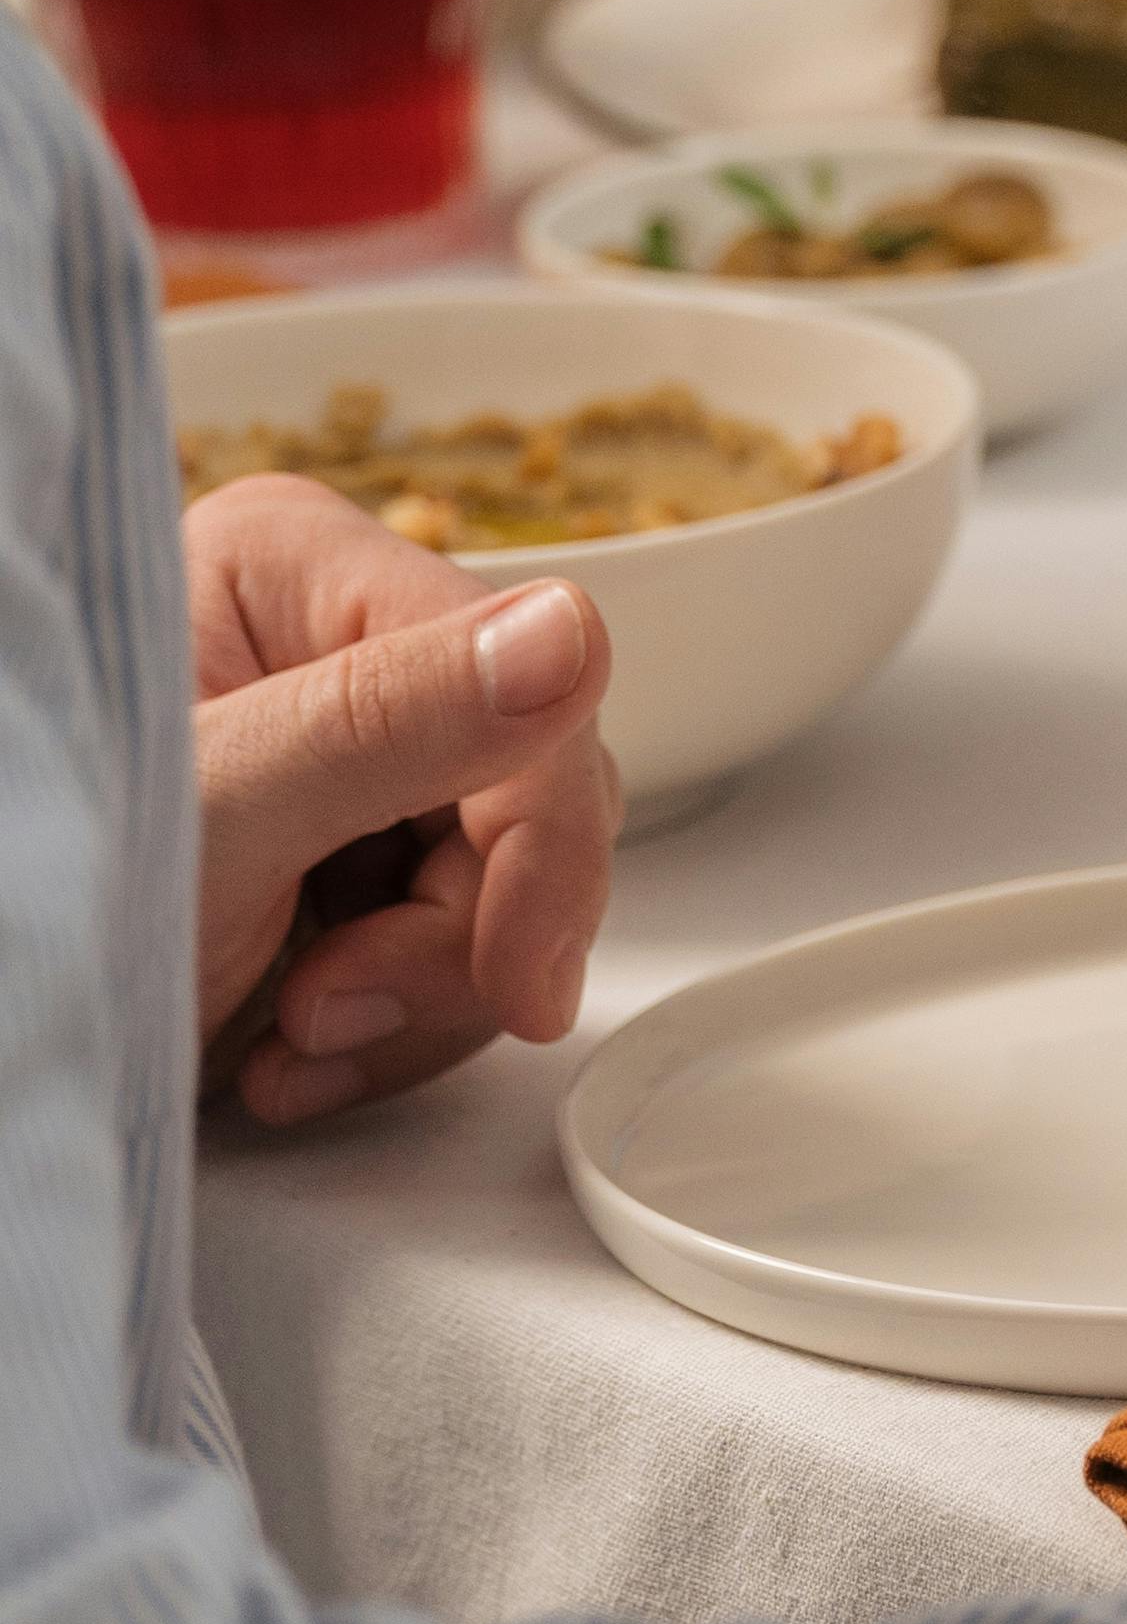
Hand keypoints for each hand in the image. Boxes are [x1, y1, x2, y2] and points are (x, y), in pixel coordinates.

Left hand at [184, 482, 619, 1126]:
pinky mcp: (344, 866)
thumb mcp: (206, 821)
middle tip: (325, 1014)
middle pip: (530, 792)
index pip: (528, 682)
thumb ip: (388, 723)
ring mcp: (347, 763)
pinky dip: (387, 1030)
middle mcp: (336, 647)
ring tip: (286, 1042)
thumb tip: (574, 632)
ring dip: (412, 1002)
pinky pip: (459, 947)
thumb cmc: (27, 904)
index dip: (544, 842)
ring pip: (507, 886)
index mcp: (295, 568)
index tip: (519, 984)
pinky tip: (284, 1055)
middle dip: (451, 939)